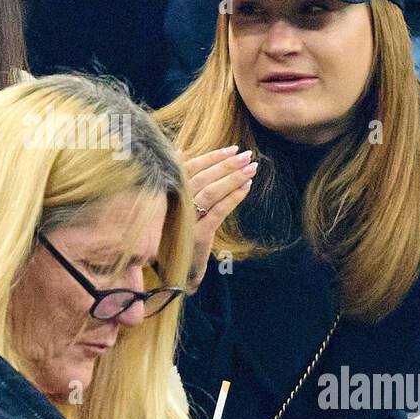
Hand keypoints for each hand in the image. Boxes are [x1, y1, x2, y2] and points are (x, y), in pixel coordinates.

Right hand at [182, 146, 257, 291]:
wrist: (175, 269)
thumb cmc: (176, 231)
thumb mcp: (173, 204)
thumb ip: (177, 177)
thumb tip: (180, 151)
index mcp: (168, 193)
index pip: (191, 168)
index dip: (212, 157)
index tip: (232, 149)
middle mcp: (174, 204)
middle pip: (202, 178)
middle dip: (227, 165)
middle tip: (247, 155)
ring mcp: (185, 221)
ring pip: (211, 193)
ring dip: (232, 179)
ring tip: (251, 168)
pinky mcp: (197, 236)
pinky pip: (218, 213)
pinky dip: (233, 198)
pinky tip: (246, 188)